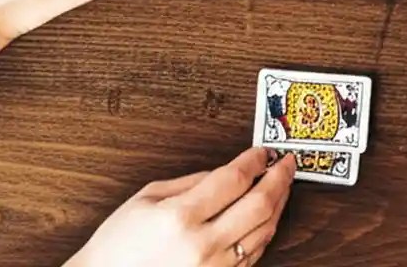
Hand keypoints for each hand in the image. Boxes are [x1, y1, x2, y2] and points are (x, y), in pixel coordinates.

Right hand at [69, 148, 297, 266]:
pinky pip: (254, 254)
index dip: (254, 161)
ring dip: (279, 204)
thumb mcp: (146, 199)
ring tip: (282, 185)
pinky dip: (266, 231)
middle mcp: (201, 246)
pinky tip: (268, 215)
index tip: (263, 151)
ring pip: (264, 231)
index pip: (233, 179)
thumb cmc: (118, 245)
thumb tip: (226, 171)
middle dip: (279, 178)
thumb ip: (190, 182)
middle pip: (259, 204)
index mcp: (179, 218)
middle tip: (287, 163)